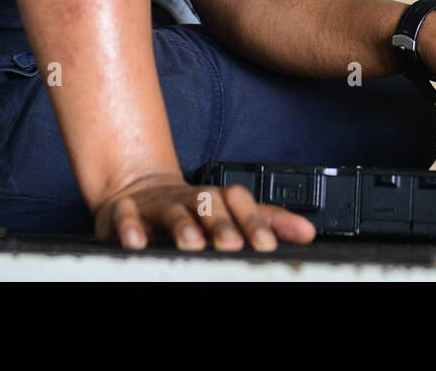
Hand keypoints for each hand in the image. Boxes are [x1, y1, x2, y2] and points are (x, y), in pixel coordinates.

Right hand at [93, 171, 317, 251]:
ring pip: (173, 210)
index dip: (256, 222)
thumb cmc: (193, 210)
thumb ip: (267, 222)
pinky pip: (127, 216)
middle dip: (221, 225)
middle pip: (209, 205)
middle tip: (232, 245)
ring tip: (191, 244)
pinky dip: (131, 226)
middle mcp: (191, 198)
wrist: (140, 190)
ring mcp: (158, 204)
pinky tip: (137, 241)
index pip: (241, 203)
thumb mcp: (230, 214)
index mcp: (218, 200)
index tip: (269, 245)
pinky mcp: (126, 212)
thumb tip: (308, 232)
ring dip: (182, 226)